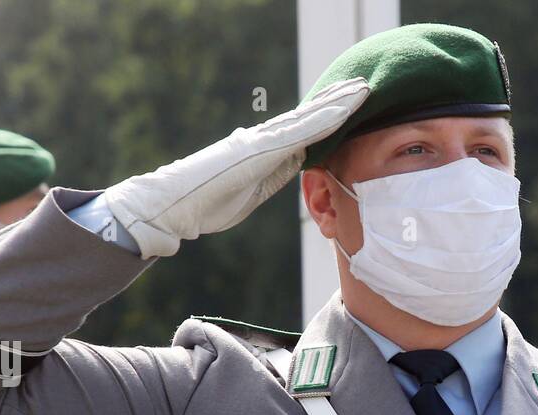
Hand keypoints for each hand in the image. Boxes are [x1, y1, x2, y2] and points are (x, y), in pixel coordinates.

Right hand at [104, 77, 368, 257]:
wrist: (175, 203)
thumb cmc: (205, 204)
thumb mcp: (250, 192)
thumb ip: (273, 176)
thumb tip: (295, 163)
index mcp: (261, 151)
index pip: (302, 132)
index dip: (326, 117)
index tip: (348, 107)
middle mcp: (263, 139)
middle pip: (308, 117)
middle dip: (336, 102)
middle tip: (362, 87)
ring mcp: (262, 141)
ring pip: (309, 117)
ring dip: (337, 103)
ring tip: (362, 89)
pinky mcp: (262, 148)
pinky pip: (301, 131)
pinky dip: (324, 119)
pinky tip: (345, 110)